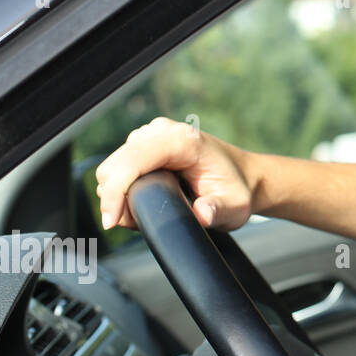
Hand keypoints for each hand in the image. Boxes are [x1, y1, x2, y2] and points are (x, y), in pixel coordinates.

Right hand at [95, 116, 254, 231]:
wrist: (243, 176)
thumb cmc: (237, 189)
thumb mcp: (235, 206)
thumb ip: (219, 210)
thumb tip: (201, 213)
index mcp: (182, 141)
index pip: (132, 162)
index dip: (116, 192)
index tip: (113, 222)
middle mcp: (162, 132)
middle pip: (114, 166)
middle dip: (114, 199)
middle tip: (135, 223)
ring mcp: (151, 135)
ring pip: (112, 168)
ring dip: (117, 195)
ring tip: (142, 213)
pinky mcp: (145, 144)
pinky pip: (118, 167)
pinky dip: (120, 188)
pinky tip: (141, 201)